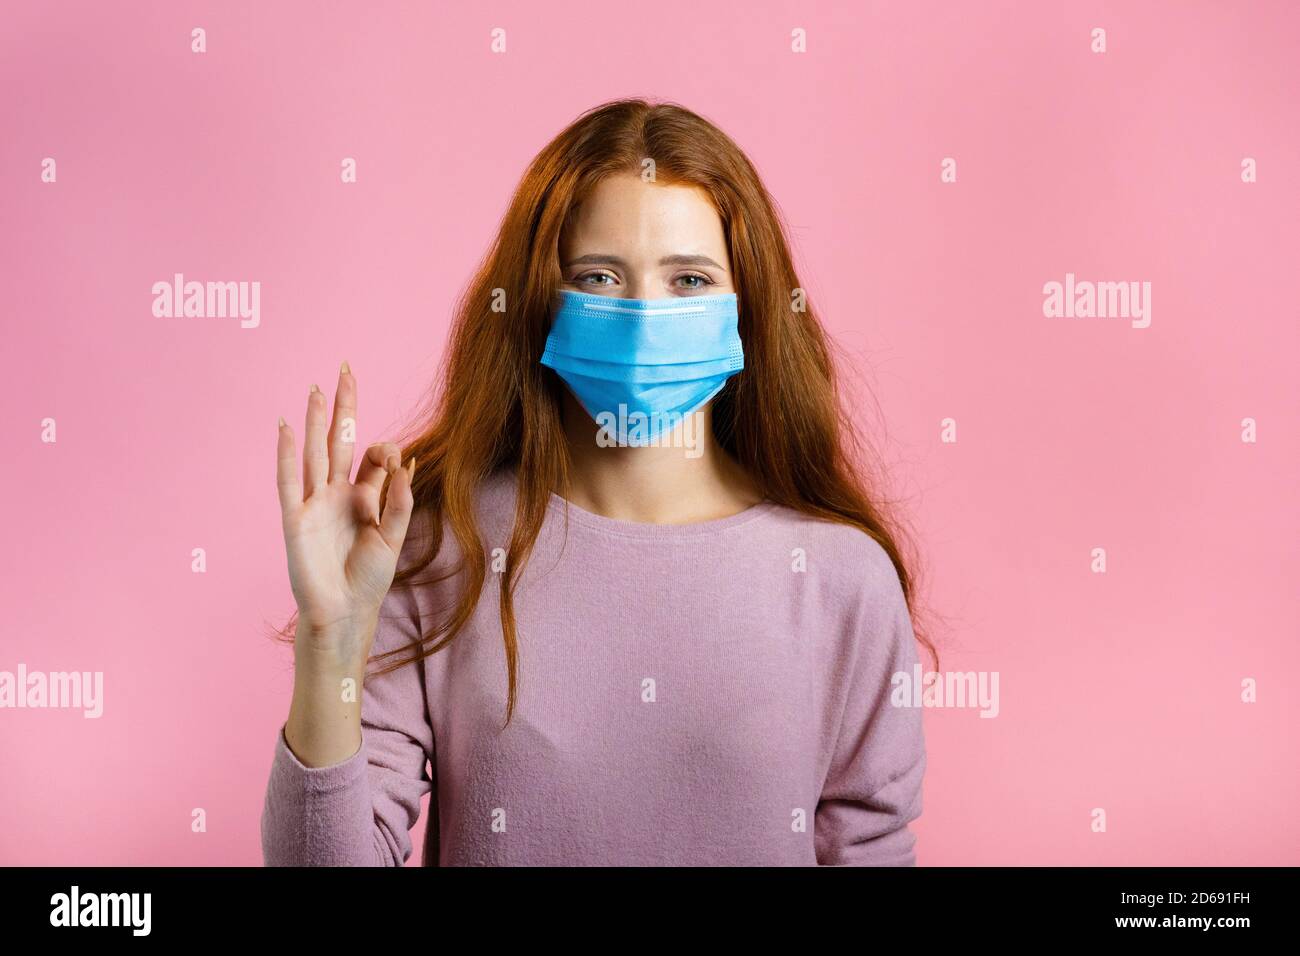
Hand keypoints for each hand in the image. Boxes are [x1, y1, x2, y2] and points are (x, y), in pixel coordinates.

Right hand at [275, 361, 415, 668]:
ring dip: (315, 421)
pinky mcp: (296, 519)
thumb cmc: (369, 580)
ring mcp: (314, 504)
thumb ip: (400, 501)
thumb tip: (407, 460)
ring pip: (314, 453)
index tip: (393, 459)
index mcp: (363, 498)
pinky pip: (289, 481)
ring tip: (316, 390)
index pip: (372, 459)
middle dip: (344, 407)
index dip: (384, 451)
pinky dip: (286, 454)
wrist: (345, 613)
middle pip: (340, 441)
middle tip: (345, 370)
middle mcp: (337, 494)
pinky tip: (286, 427)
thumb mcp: (393, 539)